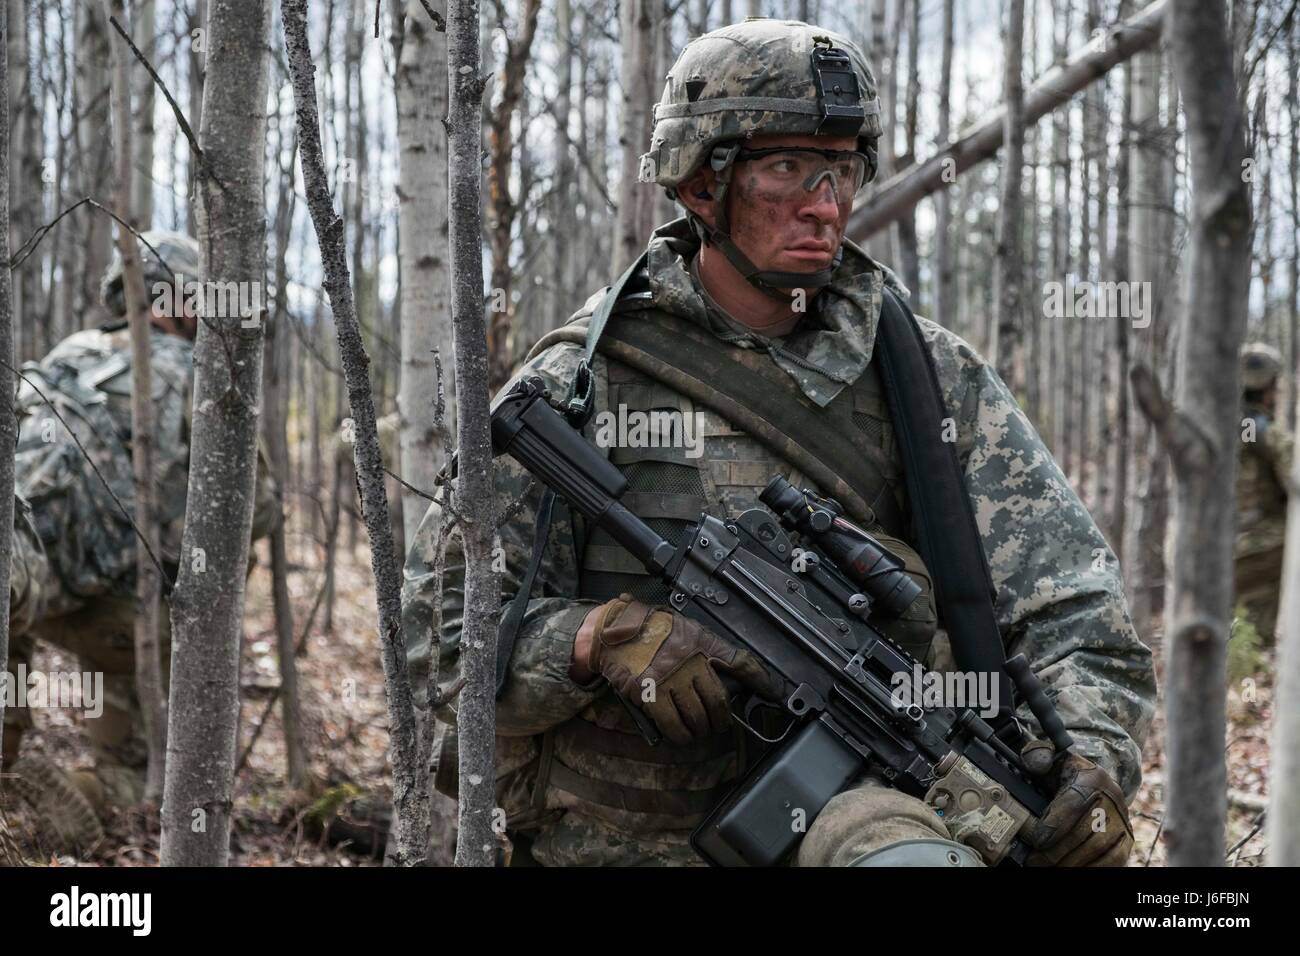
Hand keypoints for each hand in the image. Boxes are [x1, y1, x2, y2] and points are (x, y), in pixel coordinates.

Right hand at [572, 593, 780, 744]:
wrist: (611, 634)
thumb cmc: (648, 632)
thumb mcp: (683, 629)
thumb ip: (704, 648)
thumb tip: (727, 676)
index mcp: (700, 640)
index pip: (740, 662)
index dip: (761, 680)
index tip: (773, 693)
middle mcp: (689, 659)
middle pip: (720, 700)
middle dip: (723, 718)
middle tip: (720, 724)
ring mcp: (670, 678)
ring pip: (699, 716)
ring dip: (702, 729)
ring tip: (701, 730)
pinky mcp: (650, 694)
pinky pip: (674, 725)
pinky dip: (681, 735)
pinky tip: (682, 735)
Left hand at [1018, 743, 1133, 866]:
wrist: (1095, 785)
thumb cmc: (1067, 775)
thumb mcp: (1052, 761)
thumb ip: (1038, 756)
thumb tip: (1035, 762)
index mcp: (1093, 777)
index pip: (1074, 803)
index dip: (1054, 824)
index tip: (1035, 840)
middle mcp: (1113, 799)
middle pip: (1086, 830)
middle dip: (1057, 850)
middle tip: (1035, 860)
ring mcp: (1123, 821)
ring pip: (1099, 848)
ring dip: (1072, 862)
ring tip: (1047, 867)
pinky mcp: (1127, 841)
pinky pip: (1113, 860)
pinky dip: (1092, 867)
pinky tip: (1070, 869)